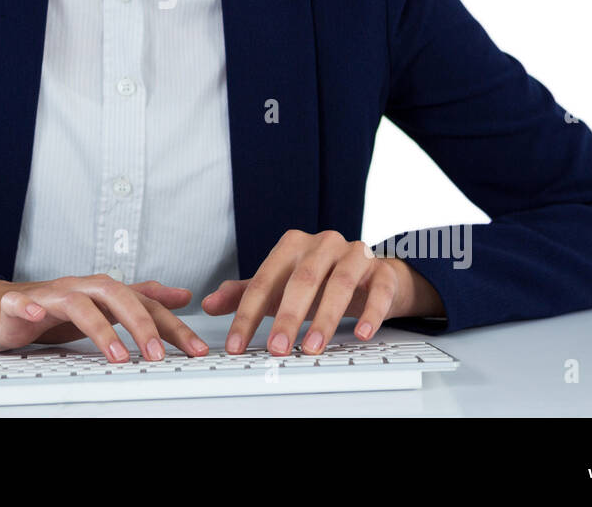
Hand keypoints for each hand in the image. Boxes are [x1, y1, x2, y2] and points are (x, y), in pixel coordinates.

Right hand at [0, 274, 210, 362]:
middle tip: (158, 354)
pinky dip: (30, 307)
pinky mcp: (18, 303)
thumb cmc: (57, 309)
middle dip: (141, 324)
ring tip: (117, 354)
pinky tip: (38, 316)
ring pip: (78, 302)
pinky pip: (22, 302)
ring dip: (99, 327)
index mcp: (104, 291)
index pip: (146, 304)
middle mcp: (81, 288)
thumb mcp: (106, 307)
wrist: (4, 308)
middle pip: (117, 295)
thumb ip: (143, 300)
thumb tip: (182, 295)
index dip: (173, 326)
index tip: (196, 349)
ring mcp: (50, 295)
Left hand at [202, 229, 442, 355]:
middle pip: (301, 280)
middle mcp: (323, 243)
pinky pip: (378, 289)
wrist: (370, 273)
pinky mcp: (382, 270)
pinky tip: (363, 333)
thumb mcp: (280, 286)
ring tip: (312, 348)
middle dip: (287, 318)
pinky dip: (371, 312)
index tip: (236, 344)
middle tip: (276, 348)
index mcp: (292, 244)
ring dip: (325, 318)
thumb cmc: (319, 281)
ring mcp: (355, 254)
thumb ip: (245, 293)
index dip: (247, 314)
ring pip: (339, 283)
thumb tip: (208, 304)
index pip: (264, 280)